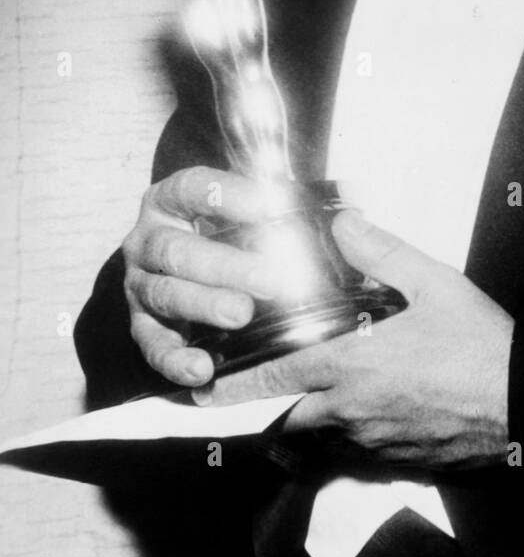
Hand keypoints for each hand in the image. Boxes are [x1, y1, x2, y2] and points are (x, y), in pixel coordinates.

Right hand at [122, 167, 290, 387]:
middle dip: (224, 265)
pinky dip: (175, 359)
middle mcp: (149, 239)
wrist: (193, 266)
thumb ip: (293, 207)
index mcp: (173, 200)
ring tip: (242, 314)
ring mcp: (140, 284)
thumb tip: (351, 209)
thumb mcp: (254, 211)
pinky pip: (152, 345)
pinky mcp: (142, 326)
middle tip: (269, 279)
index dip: (229, 196)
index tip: (272, 206)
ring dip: (204, 305)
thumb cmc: (231, 233)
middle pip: (177, 250)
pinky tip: (203, 368)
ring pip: (164, 294)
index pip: (193, 189)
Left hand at [195, 209, 514, 471]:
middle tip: (238, 397)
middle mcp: (351, 412)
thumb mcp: (434, 282)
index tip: (201, 384)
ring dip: (297, 428)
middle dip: (257, 412)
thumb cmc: (481, 345)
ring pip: (312, 444)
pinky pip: (347, 458)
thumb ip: (381, 251)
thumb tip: (344, 221)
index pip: (274, 377)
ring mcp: (371, 444)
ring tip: (293, 404)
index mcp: (353, 365)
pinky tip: (350, 418)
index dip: (232, 384)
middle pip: (281, 423)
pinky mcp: (394, 462)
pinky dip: (335, 443)